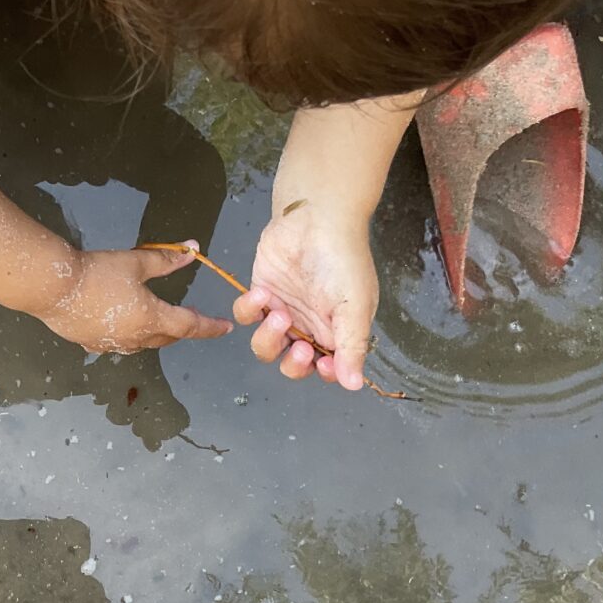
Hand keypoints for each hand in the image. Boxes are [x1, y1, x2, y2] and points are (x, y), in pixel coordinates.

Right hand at [40, 245, 232, 353]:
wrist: (52, 287)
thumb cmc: (97, 272)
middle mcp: (134, 338)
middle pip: (167, 338)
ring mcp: (111, 344)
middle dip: (181, 328)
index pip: (190, 326)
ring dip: (155, 333)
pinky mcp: (90, 343)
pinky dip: (128, 334)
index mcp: (152, 319)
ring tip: (158, 320)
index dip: (210, 326)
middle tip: (190, 316)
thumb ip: (166, 259)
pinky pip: (117, 343)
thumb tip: (192, 249)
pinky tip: (121, 323)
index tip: (226, 327)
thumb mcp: (136, 261)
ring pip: (142, 344)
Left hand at [233, 202, 378, 388]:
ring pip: (265, 345)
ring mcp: (283, 310)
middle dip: (292, 363)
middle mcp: (309, 325)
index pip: (327, 368)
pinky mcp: (261, 293)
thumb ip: (352, 346)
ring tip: (280, 314)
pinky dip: (250, 309)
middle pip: (292, 364)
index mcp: (337, 331)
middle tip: (298, 346)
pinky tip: (263, 292)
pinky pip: (247, 315)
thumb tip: (354, 386)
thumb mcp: (355, 305)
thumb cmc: (343, 259)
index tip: (321, 363)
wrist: (316, 216)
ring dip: (269, 338)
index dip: (322, 373)